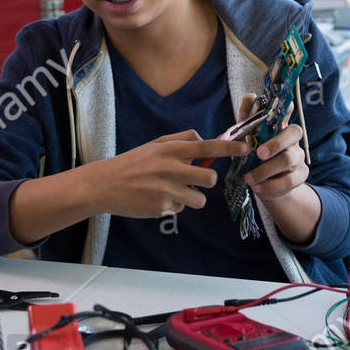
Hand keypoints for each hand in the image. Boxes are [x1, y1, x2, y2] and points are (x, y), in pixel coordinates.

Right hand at [87, 129, 248, 217]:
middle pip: (209, 179)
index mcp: (170, 150)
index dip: (228, 148)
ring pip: (199, 199)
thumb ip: (181, 140)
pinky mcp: (161, 208)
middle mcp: (170, 169)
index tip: (245, 148)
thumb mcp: (155, 145)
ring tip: (172, 191)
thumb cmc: (133, 163)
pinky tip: (156, 199)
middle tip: (193, 180)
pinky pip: (180, 209)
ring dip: (191, 197)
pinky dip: (173, 205)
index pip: (206, 147)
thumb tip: (204, 141)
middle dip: (206, 182)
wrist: (104, 184)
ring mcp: (166, 190)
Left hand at [238, 93, 307, 202]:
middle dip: (276, 143)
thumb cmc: (252, 156)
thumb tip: (250, 96)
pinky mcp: (300, 175)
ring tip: (249, 178)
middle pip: (295, 132)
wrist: (262, 185)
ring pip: (289, 159)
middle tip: (258, 154)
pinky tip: (257, 187)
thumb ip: (246, 117)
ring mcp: (298, 157)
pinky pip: (289, 180)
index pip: (288, 110)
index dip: (287, 106)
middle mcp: (292, 139)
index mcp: (279, 126)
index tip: (283, 104)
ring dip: (266, 169)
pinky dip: (271, 185)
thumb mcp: (244, 138)